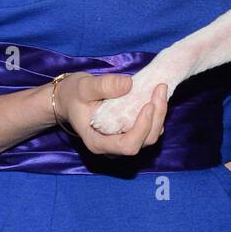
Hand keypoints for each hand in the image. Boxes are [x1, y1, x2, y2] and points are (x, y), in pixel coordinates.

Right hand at [53, 72, 167, 155]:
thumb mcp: (83, 87)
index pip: (127, 146)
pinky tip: (156, 95)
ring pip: (151, 136)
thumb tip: (128, 84)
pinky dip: (157, 113)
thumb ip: (103, 85)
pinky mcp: (131, 133)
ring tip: (160, 89)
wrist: (70, 99)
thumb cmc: (74, 96)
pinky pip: (151, 128)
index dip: (142, 128)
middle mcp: (112, 148)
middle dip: (157, 116)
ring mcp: (123, 142)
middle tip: (160, 88)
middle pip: (144, 141)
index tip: (148, 104)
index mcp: (97, 143)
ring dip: (160, 114)